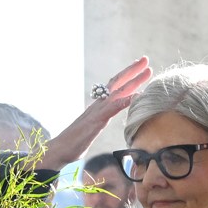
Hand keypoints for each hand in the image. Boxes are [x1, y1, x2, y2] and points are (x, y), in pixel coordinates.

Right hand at [38, 56, 153, 169]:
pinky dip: (126, 100)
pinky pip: (113, 107)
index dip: (127, 77)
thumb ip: (98, 120)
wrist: (59, 149)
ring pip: (117, 90)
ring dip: (133, 80)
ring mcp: (97, 110)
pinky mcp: (96, 120)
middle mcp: (98, 104)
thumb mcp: (91, 128)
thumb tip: (102, 119)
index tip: (139, 67)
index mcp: (98, 106)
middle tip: (145, 59)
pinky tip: (138, 95)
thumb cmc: (75, 142)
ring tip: (147, 70)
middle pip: (117, 83)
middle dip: (132, 70)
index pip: (114, 88)